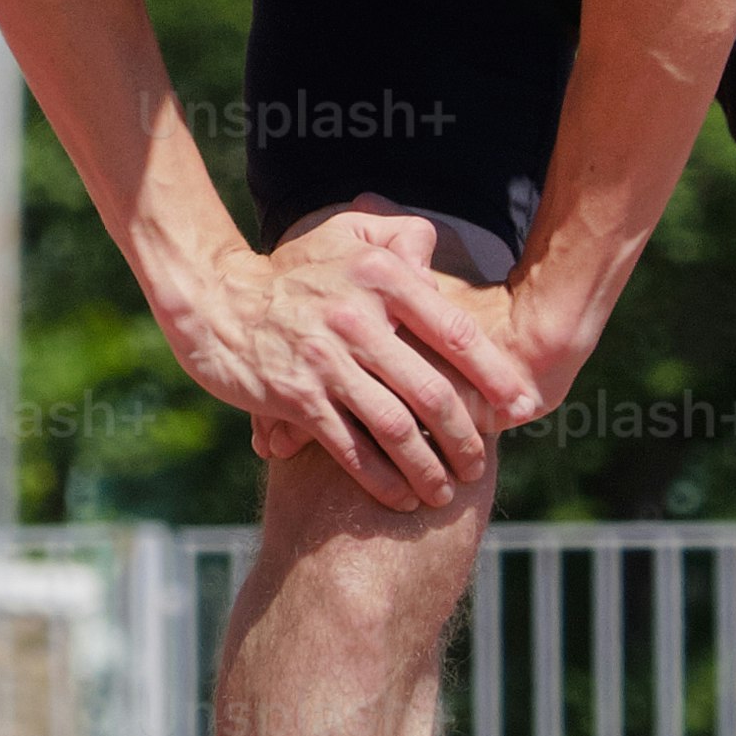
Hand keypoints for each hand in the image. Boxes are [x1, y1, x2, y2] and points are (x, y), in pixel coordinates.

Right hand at [161, 212, 550, 512]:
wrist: (214, 303)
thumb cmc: (289, 275)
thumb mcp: (342, 238)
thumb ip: (397, 238)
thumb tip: (436, 253)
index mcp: (381, 278)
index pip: (455, 332)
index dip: (495, 375)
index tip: (521, 407)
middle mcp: (358, 319)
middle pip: (432, 390)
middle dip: (465, 437)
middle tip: (480, 464)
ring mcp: (326, 361)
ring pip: (396, 427)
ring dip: (428, 467)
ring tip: (444, 492)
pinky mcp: (296, 397)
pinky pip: (350, 447)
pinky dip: (381, 479)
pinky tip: (399, 497)